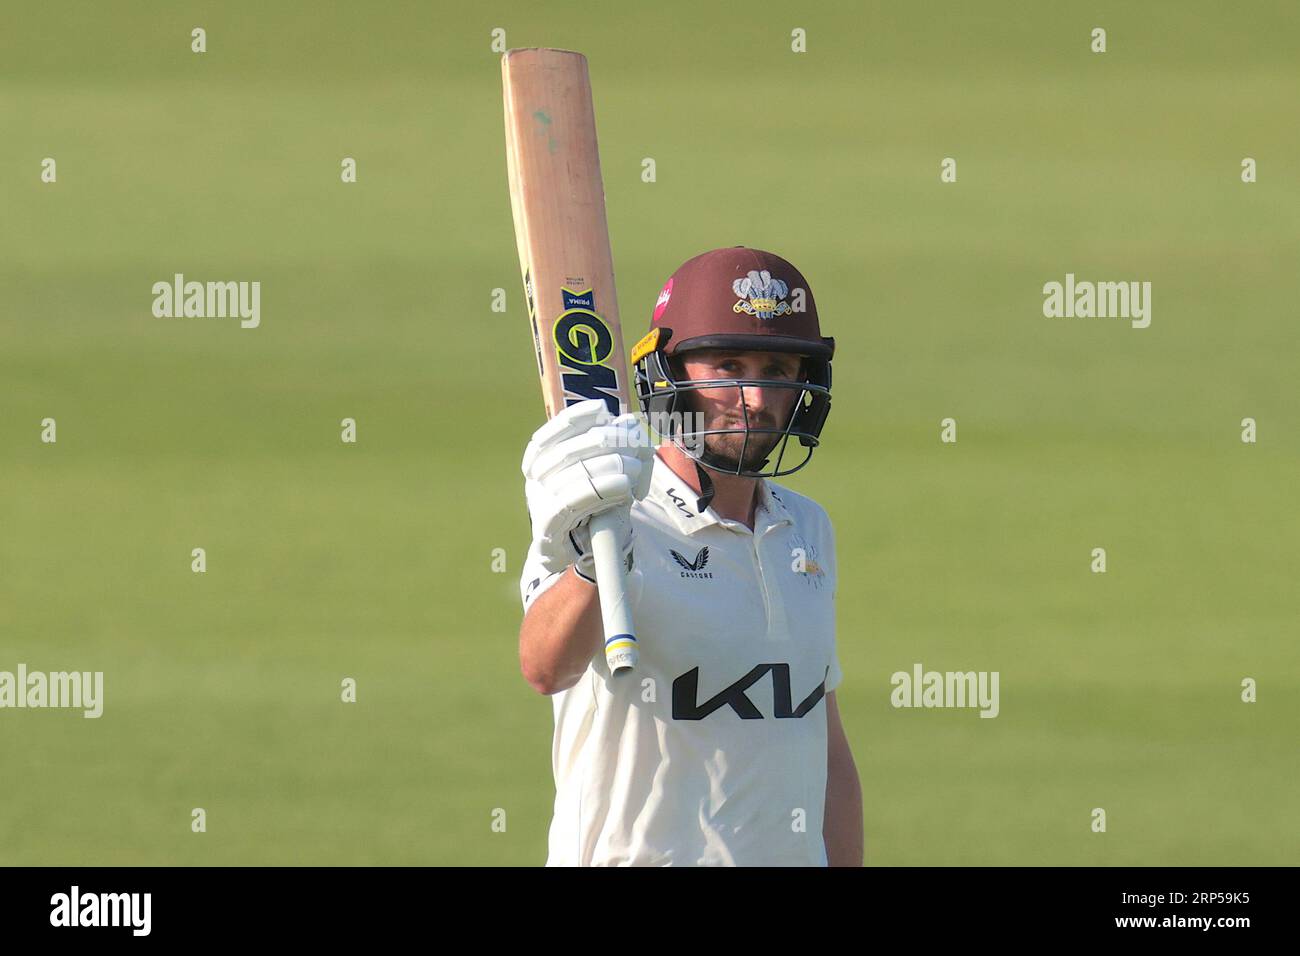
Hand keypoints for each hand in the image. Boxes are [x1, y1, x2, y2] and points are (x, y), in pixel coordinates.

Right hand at [522, 399, 654, 578]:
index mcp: (539, 459)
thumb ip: (611, 447)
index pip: (553, 430)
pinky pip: (575, 501)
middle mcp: (535, 478)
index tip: (602, 410)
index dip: (577, 417)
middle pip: (571, 449)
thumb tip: (630, 421)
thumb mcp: (599, 472)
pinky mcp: (549, 525)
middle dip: (609, 441)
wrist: (573, 551)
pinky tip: (624, 486)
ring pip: (577, 473)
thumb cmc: (590, 505)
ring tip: (636, 468)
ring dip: (613, 466)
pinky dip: (603, 489)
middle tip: (636, 444)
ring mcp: (538, 501)